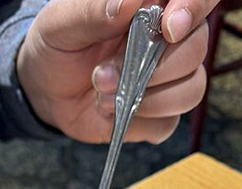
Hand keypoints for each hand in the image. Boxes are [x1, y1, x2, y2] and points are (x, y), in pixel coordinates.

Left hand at [17, 0, 215, 144]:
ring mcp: (168, 79)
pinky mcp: (159, 115)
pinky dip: (140, 122)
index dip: (193, 9)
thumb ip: (94, 10)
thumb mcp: (62, 23)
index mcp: (152, 6)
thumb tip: (129, 1)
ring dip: (147, 99)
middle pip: (195, 48)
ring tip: (103, 96)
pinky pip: (168, 123)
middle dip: (154, 68)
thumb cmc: (58, 45)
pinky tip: (114, 113)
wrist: (46, 90)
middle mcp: (168, 40)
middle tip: (105, 74)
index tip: (169, 28)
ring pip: (191, 89)